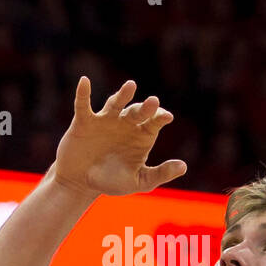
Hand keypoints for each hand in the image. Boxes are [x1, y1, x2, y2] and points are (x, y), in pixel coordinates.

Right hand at [52, 78, 185, 197]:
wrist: (82, 183)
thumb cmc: (112, 181)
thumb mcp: (139, 182)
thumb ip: (160, 174)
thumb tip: (183, 166)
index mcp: (142, 135)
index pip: (154, 122)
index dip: (160, 117)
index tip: (166, 117)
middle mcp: (125, 123)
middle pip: (138, 111)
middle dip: (145, 107)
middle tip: (153, 102)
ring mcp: (105, 120)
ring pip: (115, 104)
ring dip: (123, 95)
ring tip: (131, 85)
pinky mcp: (84, 121)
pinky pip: (83, 105)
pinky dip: (83, 93)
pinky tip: (84, 82)